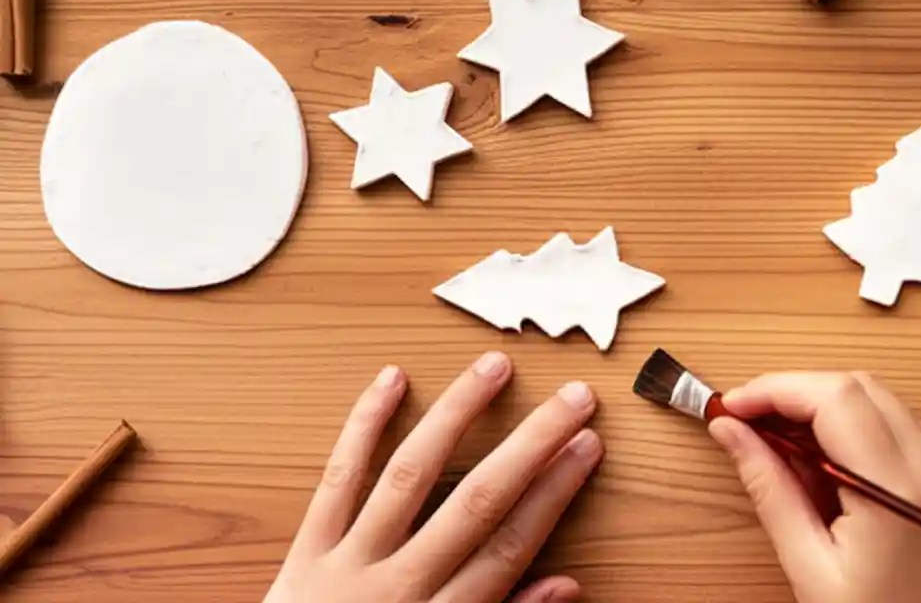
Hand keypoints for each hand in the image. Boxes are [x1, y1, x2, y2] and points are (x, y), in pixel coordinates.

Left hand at [266, 353, 601, 602]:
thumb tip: (566, 585)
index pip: (513, 546)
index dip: (555, 492)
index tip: (586, 446)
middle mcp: (400, 587)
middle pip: (477, 502)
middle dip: (531, 444)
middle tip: (572, 398)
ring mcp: (349, 565)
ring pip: (410, 475)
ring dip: (457, 415)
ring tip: (493, 368)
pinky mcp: (306, 551)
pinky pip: (338, 479)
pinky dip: (363, 426)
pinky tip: (392, 380)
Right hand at [709, 372, 920, 602]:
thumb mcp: (812, 570)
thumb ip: (771, 490)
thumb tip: (730, 432)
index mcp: (903, 494)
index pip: (835, 397)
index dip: (776, 389)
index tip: (733, 407)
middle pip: (860, 387)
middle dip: (797, 394)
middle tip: (748, 424)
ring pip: (884, 404)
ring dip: (828, 411)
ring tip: (782, 451)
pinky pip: (907, 433)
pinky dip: (861, 433)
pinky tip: (828, 467)